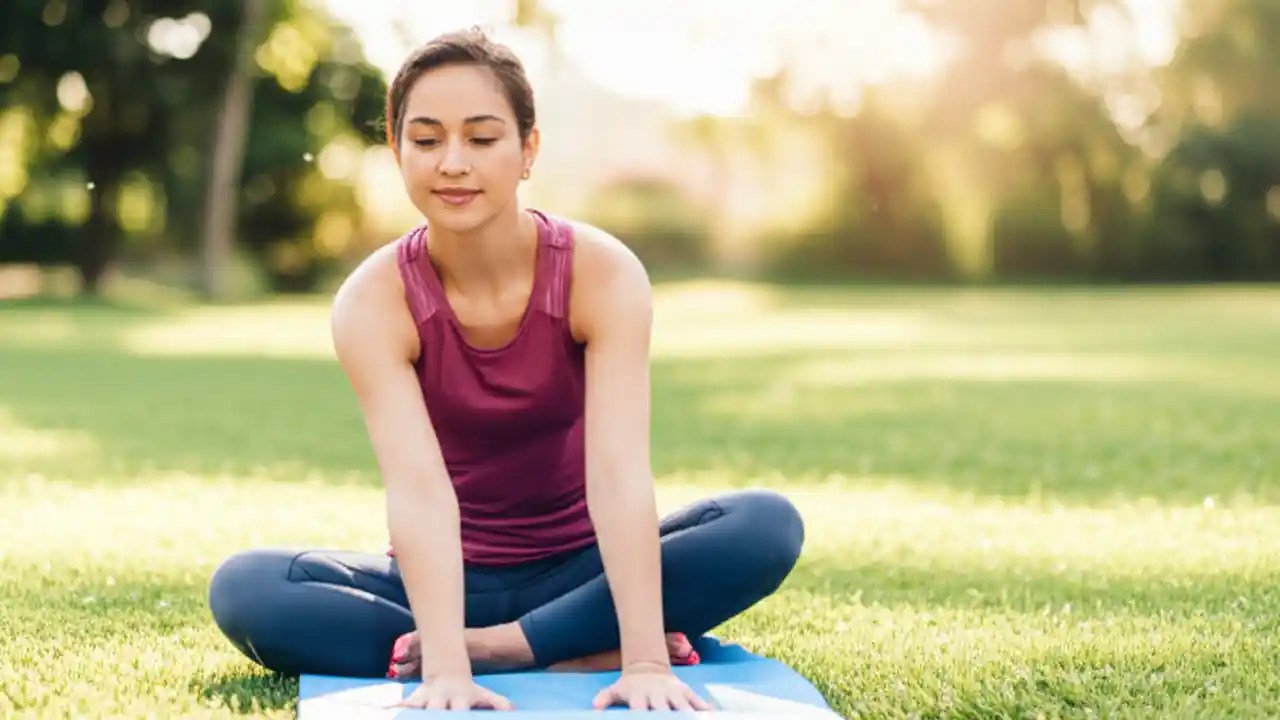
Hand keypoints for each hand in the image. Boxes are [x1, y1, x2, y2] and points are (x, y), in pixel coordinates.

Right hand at [390, 673, 513, 710]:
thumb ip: (497, 702)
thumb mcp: (483, 694)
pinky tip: (384, 710)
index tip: (457, 716)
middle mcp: (440, 700)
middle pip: (434, 711)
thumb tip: (512, 709)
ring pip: (415, 707)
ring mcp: (425, 700)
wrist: (447, 672)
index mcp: (459, 700)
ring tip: (401, 715)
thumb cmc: (467, 691)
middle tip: (432, 717)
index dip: (458, 714)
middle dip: (433, 715)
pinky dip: (394, 709)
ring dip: (410, 712)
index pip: (459, 711)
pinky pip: (401, 706)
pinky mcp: (413, 701)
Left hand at [592, 662, 714, 711]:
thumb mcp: (616, 689)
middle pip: (664, 710)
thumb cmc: (630, 686)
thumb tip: (594, 706)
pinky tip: (711, 716)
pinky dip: (705, 709)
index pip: (640, 710)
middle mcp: (657, 695)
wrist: (647, 666)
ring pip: (683, 707)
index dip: (643, 718)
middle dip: (669, 719)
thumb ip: (606, 697)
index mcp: (640, 696)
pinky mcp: (685, 690)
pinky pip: (697, 700)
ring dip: (688, 716)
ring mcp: (673, 692)